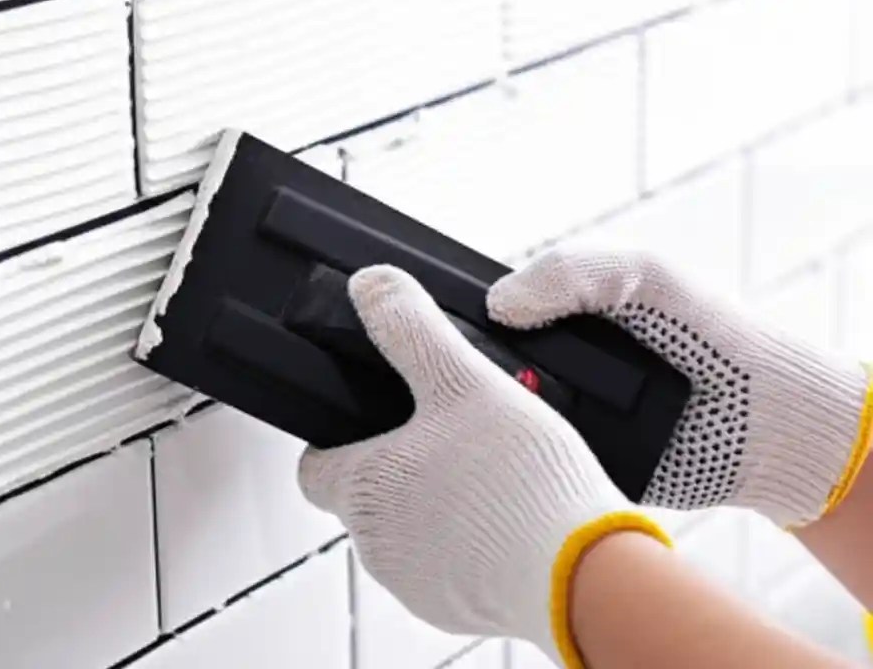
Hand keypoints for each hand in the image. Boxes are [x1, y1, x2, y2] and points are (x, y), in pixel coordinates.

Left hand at [297, 265, 667, 664]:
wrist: (585, 574)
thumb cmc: (520, 483)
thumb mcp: (461, 379)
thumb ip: (409, 328)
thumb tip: (371, 288)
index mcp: (361, 489)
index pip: (313, 466)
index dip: (336, 438)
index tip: (369, 420)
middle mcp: (376, 545)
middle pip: (365, 496)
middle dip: (400, 464)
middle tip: (451, 434)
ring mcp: (416, 585)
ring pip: (408, 531)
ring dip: (437, 503)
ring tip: (491, 470)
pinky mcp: (458, 611)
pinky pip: (451, 566)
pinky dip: (472, 541)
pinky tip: (512, 513)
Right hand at [488, 249, 870, 527]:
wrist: (763, 418)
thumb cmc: (708, 333)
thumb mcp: (642, 276)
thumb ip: (571, 272)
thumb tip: (498, 305)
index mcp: (565, 318)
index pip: (491, 319)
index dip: (469, 321)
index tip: (448, 326)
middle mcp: (558, 368)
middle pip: (489, 369)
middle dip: (482, 371)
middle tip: (480, 372)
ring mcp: (568, 417)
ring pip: (506, 417)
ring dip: (501, 414)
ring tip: (501, 410)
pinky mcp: (581, 462)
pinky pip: (539, 460)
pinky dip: (529, 452)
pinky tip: (525, 442)